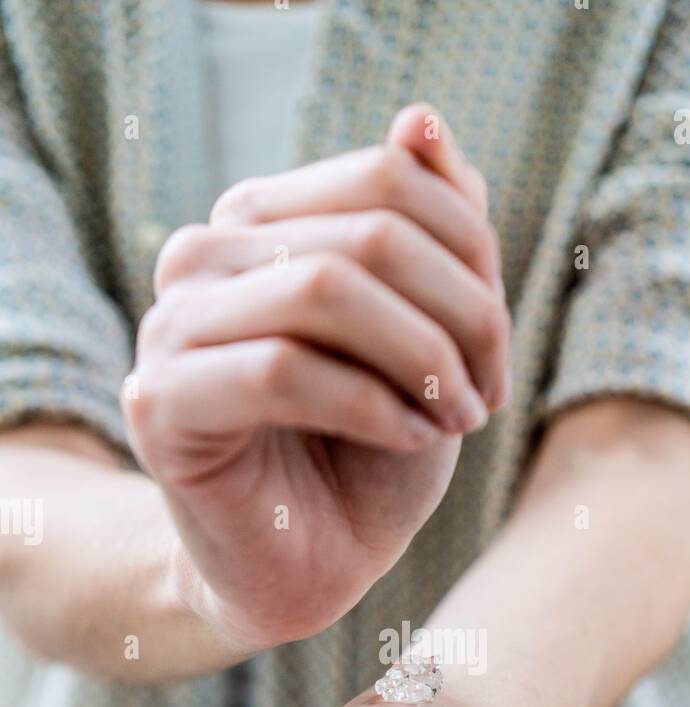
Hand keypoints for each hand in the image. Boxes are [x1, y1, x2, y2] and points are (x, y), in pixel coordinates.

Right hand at [122, 104, 510, 650]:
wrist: (308, 571)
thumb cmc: (367, 457)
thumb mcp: (430, 338)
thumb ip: (432, 234)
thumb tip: (424, 121)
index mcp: (261, 223)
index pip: (389, 181)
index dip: (472, 260)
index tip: (498, 355)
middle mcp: (203, 256)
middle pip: (367, 234)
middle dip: (460, 319)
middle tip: (486, 398)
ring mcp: (170, 326)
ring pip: (323, 291)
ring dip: (420, 362)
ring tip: (453, 420)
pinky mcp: (160, 403)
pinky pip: (284, 371)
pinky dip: (373, 407)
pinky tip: (409, 440)